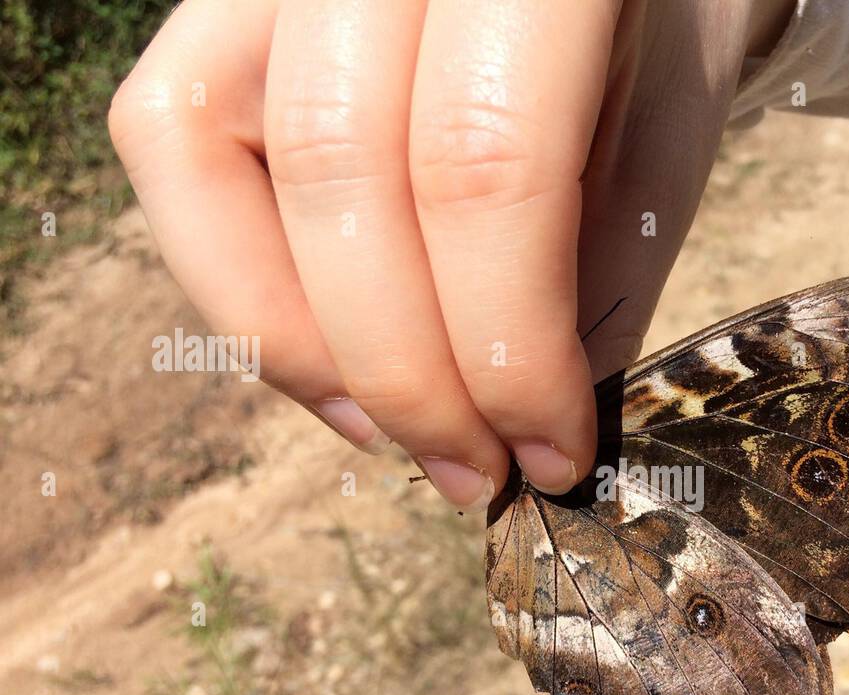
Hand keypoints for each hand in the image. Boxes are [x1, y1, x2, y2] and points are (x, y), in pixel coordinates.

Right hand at [110, 0, 772, 510]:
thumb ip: (590, 288)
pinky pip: (170, 143)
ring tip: (400, 436)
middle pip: (340, 171)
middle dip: (407, 371)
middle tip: (473, 474)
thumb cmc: (643, 60)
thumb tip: (527, 449)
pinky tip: (333, 376)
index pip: (481, 163)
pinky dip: (239, 287)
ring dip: (305, 348)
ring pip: (209, 157)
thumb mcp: (658, 160)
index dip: (507, 344)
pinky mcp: (214, 7)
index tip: (550, 455)